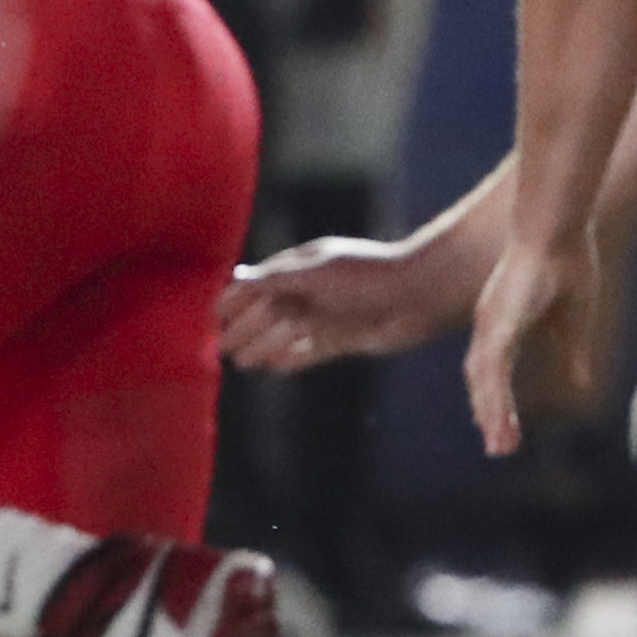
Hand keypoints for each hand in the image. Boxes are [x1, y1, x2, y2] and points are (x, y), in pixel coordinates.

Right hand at [219, 235, 470, 371]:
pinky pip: (310, 352)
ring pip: (285, 334)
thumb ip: (276, 278)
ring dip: (263, 347)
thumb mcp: (317, 270)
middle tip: (223, 349)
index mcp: (299, 268)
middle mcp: (310, 292)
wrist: (420, 293)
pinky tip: (274, 368)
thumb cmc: (368, 273)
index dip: (235, 299)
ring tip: (244, 364)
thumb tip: (237, 278)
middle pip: (267, 312)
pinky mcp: (343, 338)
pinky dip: (291, 359)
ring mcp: (326, 316)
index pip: (257, 284)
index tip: (216, 317)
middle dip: (245, 329)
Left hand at [465, 237, 600, 456]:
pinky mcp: (499, 320)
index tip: (502, 427)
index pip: (494, 369)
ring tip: (499, 445)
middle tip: (498, 447)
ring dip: (490, 412)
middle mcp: (490, 324)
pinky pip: (493, 365)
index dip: (496, 399)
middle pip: (483, 378)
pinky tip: (497, 417)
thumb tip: (581, 383)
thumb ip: (573, 352)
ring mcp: (492, 322)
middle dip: (489, 413)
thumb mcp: (575, 320)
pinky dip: (493, 394)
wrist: (560, 228)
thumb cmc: (568, 262)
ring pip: (484, 378)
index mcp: (505, 322)